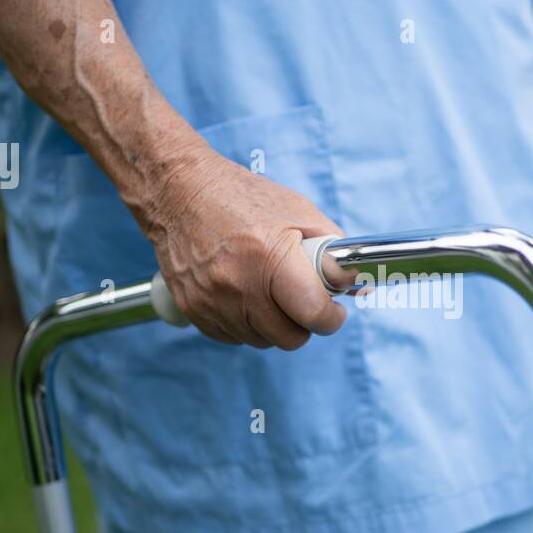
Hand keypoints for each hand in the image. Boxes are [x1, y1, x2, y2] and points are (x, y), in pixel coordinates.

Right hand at [130, 147, 355, 348]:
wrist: (178, 192)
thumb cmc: (241, 197)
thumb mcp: (297, 210)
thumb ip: (330, 250)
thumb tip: (354, 282)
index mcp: (269, 256)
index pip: (312, 313)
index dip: (330, 318)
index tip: (334, 311)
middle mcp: (238, 284)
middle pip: (288, 338)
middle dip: (303, 324)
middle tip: (304, 304)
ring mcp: (211, 301)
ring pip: (260, 341)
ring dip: (273, 325)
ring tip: (271, 293)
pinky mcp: (192, 309)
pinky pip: (232, 337)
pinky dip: (245, 324)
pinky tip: (245, 297)